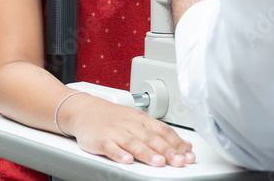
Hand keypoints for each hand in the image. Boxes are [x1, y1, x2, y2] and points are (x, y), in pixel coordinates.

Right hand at [60, 94, 195, 166]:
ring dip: (147, 153)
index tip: (188, 155)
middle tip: (179, 161)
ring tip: (158, 163)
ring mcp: (115, 132)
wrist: (84, 110)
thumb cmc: (114, 118)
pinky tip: (127, 161)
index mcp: (142, 120)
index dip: (177, 144)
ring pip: (133, 143)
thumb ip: (161, 134)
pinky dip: (119, 154)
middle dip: (167, 150)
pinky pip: (110, 147)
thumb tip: (185, 145)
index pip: (163, 131)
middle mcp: (131, 125)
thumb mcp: (139, 121)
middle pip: (151, 138)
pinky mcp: (100, 139)